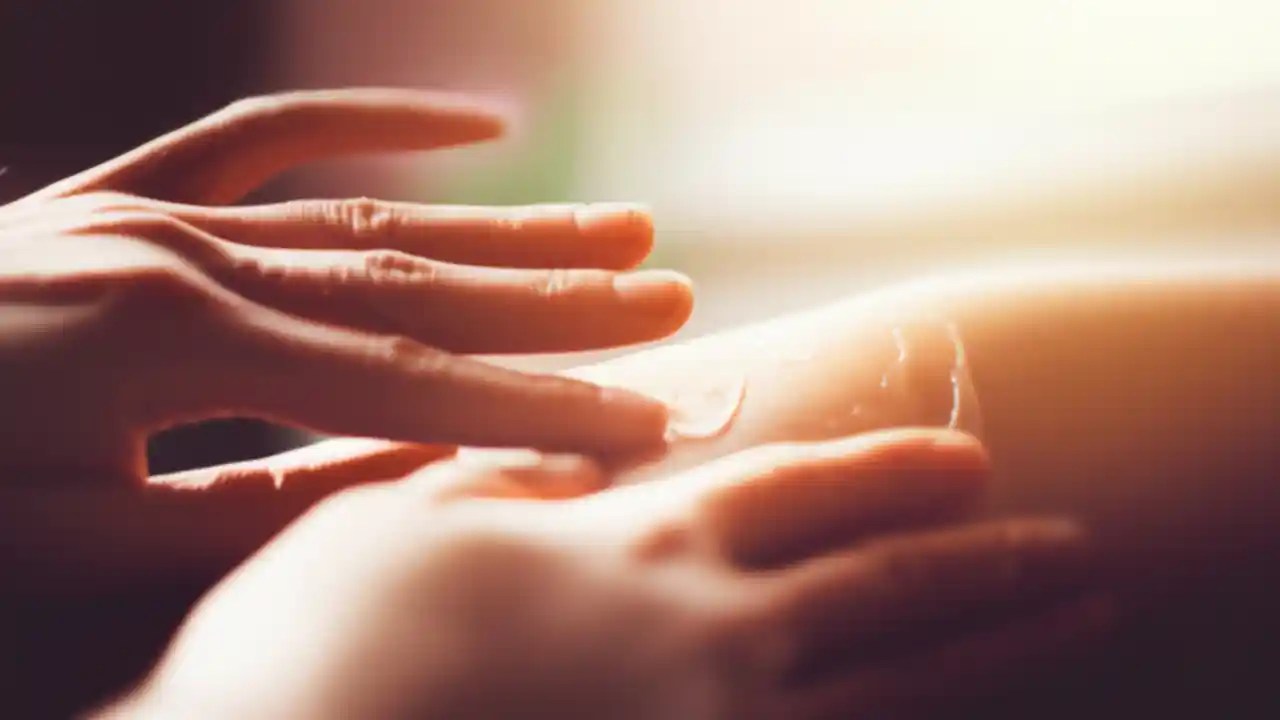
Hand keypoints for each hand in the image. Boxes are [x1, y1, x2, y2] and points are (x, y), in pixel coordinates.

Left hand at [0, 87, 691, 486]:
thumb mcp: (86, 542)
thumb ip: (266, 506)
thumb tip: (424, 466)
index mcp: (175, 350)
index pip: (407, 384)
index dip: (539, 405)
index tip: (648, 417)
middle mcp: (182, 256)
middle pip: (415, 279)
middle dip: (560, 297)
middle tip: (679, 294)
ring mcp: (152, 213)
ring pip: (368, 213)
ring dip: (504, 223)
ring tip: (624, 225)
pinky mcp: (125, 197)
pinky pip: (265, 136)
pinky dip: (373, 122)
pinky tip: (476, 123)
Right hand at [120, 430, 1110, 719]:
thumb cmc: (326, 651)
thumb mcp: (400, 527)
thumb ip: (497, 490)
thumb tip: (563, 473)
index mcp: (639, 552)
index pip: (798, 490)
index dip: (890, 466)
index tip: (968, 453)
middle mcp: (711, 638)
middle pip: (885, 586)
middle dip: (987, 557)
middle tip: (1074, 539)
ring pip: (900, 682)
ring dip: (999, 644)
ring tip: (1078, 612)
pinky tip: (950, 718)